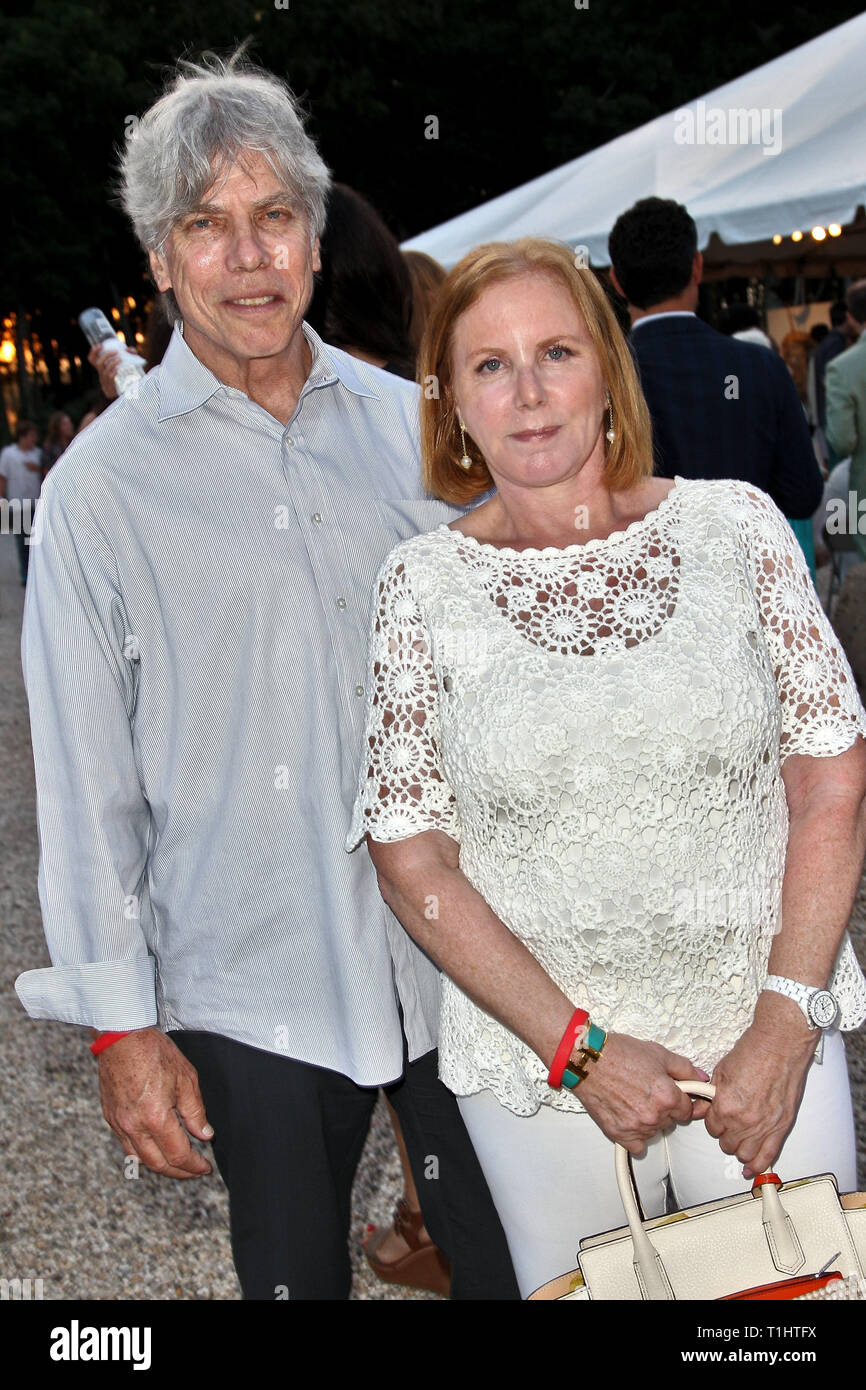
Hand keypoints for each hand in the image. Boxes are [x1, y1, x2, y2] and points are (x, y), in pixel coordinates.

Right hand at [87, 341, 128, 400]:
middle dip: (107, 355)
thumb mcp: (131, 364)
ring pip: (105, 372)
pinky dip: (113, 374)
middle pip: (99, 364)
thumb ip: (131, 355)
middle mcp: (102, 376)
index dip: (93, 352)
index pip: (92, 360)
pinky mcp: (111, 392)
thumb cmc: (132, 377)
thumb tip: (130, 350)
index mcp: (103, 369)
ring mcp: (106, 385)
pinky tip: (118, 371)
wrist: (137, 394)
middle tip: (116, 352)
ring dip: (111, 364)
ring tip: (120, 360)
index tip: (101, 345)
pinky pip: (110, 381)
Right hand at [96, 1027, 213, 1178]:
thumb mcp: (186, 1078)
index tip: (204, 1167)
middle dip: (179, 1172)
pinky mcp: (110, 1117)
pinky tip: (155, 1147)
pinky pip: (127, 1145)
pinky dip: (143, 1153)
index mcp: (156, 1118)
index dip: (194, 1165)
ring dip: (160, 1166)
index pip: (178, 1155)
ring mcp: (119, 1124)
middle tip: (194, 1170)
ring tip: (177, 1163)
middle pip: (158, 1164)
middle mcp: (134, 1126)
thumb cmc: (153, 1052)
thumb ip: (196, 1111)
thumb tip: (204, 1134)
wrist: (121, 1037)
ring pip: (139, 1159)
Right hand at [576, 1032, 709, 1154]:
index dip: (681, 1099)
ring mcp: (637, 1127)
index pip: (688, 1110)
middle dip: (665, 1109)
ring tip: (634, 1099)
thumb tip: (700, 1079)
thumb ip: (685, 1069)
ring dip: (650, 1121)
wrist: (587, 1060)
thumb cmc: (619, 1054)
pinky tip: (629, 1118)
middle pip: (672, 1121)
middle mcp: (655, 1115)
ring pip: (655, 1132)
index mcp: (668, 1096)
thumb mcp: (658, 1053)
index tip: (673, 1095)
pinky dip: (636, 1136)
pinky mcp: (620, 1134)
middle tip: (649, 1091)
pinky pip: (638, 1146)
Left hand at [705, 993, 815, 1177]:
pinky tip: (751, 1170)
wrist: (780, 1045)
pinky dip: (758, 1166)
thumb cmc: (753, 1052)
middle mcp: (743, 1120)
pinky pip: (767, 1156)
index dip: (714, 1121)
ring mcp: (764, 1126)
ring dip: (740, 1148)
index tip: (717, 1117)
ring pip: (744, 1153)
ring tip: (741, 1140)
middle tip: (730, 1125)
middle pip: (727, 1143)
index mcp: (725, 1106)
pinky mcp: (781, 1127)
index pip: (712, 1128)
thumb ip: (712, 1095)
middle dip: (726, 1134)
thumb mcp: (721, 1071)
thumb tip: (703, 1108)